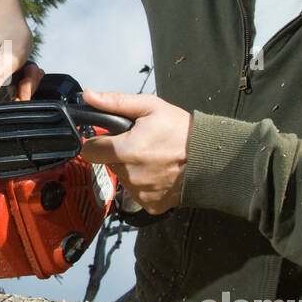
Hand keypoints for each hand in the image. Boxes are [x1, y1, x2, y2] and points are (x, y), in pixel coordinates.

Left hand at [77, 88, 191, 214]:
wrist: (211, 158)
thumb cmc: (184, 132)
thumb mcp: (151, 107)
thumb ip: (115, 102)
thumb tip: (89, 96)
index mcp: (125, 150)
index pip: (90, 150)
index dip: (98, 141)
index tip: (109, 138)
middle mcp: (130, 175)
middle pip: (107, 163)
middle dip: (118, 153)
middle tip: (140, 144)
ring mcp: (140, 192)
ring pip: (122, 177)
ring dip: (131, 168)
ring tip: (153, 157)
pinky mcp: (150, 204)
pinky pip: (137, 193)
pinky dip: (144, 184)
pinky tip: (158, 172)